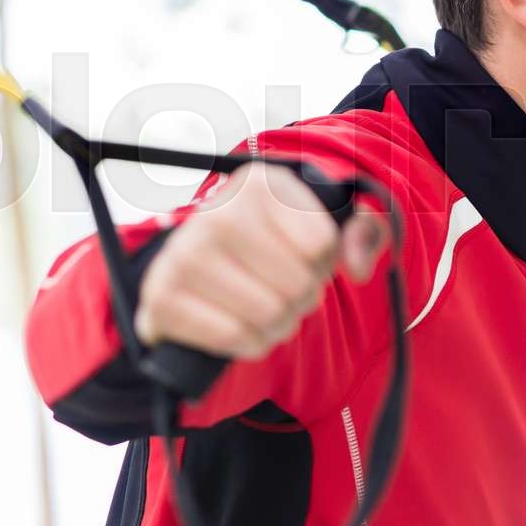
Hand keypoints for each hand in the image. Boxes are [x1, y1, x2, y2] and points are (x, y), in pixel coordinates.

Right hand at [133, 162, 389, 359]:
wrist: (201, 275)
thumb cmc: (272, 249)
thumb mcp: (325, 228)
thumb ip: (363, 233)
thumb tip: (357, 266)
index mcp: (258, 183)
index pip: (322, 243)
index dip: (322, 263)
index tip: (302, 257)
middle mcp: (215, 211)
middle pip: (298, 283)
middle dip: (301, 299)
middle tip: (283, 290)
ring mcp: (181, 253)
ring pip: (269, 313)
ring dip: (278, 325)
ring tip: (265, 309)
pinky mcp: (162, 296)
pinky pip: (234, 337)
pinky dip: (248, 343)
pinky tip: (241, 327)